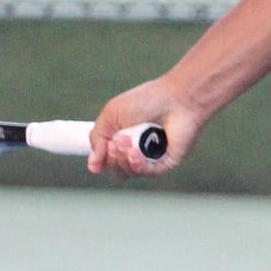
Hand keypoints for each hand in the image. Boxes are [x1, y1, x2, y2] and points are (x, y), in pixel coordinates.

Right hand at [87, 75, 205, 177]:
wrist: (178, 97)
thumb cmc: (147, 100)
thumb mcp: (112, 114)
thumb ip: (97, 138)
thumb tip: (92, 167)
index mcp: (124, 137)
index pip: (106, 159)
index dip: (101, 157)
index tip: (103, 147)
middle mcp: (138, 149)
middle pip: (115, 168)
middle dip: (111, 157)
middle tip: (116, 142)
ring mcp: (152, 157)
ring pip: (128, 172)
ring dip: (123, 160)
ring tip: (128, 142)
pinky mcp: (166, 162)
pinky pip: (147, 172)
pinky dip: (138, 165)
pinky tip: (136, 153)